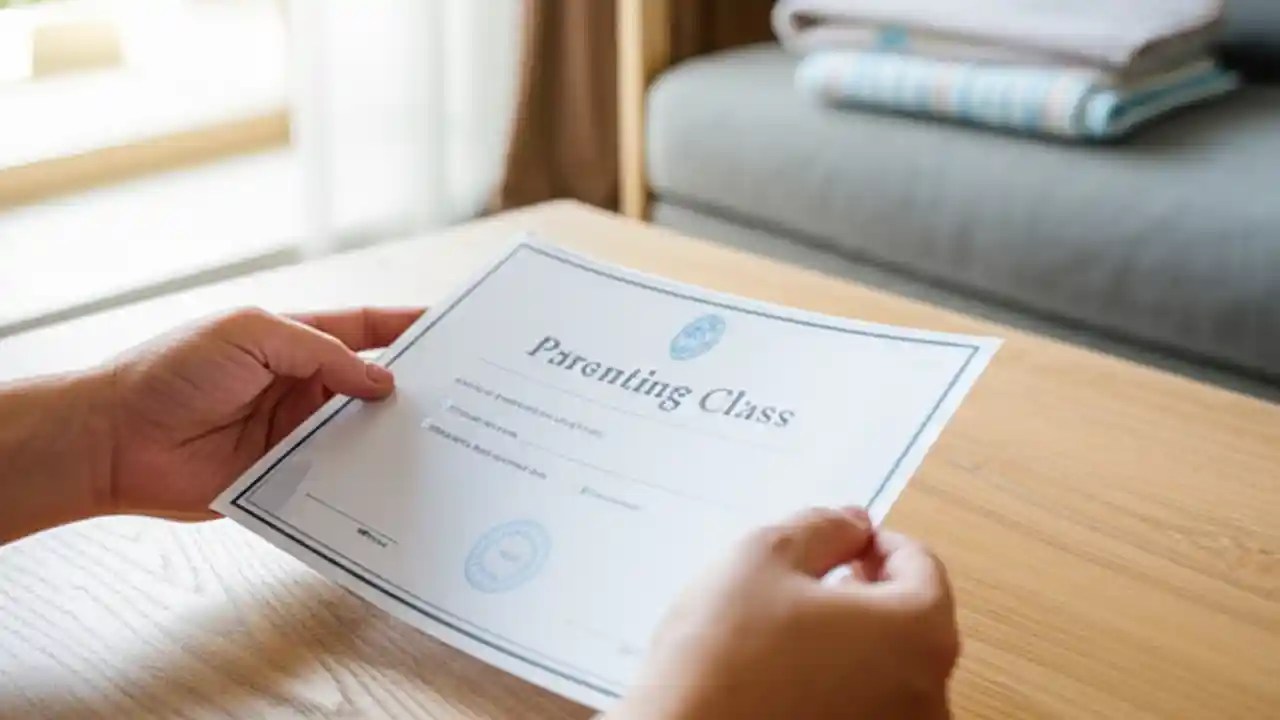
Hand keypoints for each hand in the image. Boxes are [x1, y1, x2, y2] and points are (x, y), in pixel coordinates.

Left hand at [102, 307, 421, 519]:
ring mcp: (295, 434)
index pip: (364, 330)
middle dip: (413, 389)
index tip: (452, 327)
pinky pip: (336, 478)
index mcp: (294, 342)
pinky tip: (396, 481)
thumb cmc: (173, 371)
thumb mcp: (251, 334)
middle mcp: (301, 387)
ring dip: (393, 438)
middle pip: (372, 387)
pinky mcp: (286, 479)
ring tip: (444, 440)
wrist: (116, 441)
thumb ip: (320, 351)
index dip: (406, 327)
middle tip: (463, 396)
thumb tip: (381, 382)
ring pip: (360, 435)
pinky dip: (364, 479)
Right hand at [612, 508, 958, 719]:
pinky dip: (838, 686)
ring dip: (851, 642)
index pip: (920, 564)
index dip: (875, 541)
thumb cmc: (721, 661)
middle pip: (912, 619)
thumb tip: (852, 523)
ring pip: (887, 668)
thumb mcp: (762, 556)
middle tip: (811, 584)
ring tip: (786, 635)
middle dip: (865, 592)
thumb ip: (822, 527)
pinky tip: (785, 680)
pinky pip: (865, 706)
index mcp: (918, 631)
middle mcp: (927, 693)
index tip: (841, 542)